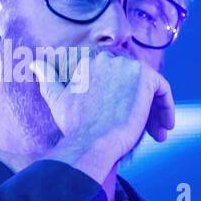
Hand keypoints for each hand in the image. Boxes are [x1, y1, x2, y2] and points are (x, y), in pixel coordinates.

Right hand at [32, 50, 174, 181]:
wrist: (91, 142)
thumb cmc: (74, 126)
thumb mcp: (56, 98)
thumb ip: (47, 78)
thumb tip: (33, 64)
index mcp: (92, 61)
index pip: (117, 74)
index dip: (123, 96)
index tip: (123, 117)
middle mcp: (111, 59)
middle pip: (135, 80)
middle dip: (141, 103)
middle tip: (145, 127)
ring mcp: (129, 67)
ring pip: (150, 87)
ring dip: (156, 109)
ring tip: (157, 132)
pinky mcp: (145, 78)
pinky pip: (163, 89)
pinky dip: (167, 107)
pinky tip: (164, 128)